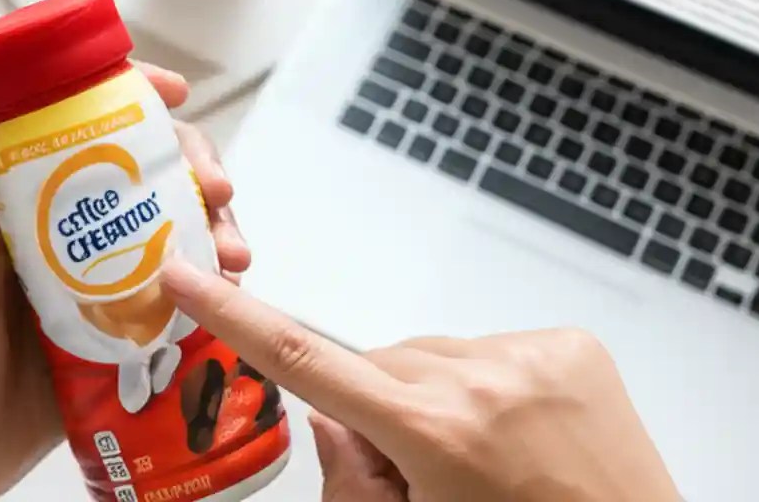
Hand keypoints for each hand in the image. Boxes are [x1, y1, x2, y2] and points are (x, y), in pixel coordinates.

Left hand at [0, 61, 247, 501]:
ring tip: (234, 252)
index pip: (75, 118)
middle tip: (219, 189)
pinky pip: (176, 286)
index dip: (128, 93)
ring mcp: (94, 272)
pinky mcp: (120, 321)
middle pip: (139, 166)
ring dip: (210, 225)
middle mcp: (60, 222)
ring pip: (167, 223)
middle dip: (191, 165)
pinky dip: (209, 279)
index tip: (174, 91)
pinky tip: (230, 286)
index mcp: (13, 193)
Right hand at [159, 264, 679, 501]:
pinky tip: (517, 435)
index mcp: (434, 434)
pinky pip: (490, 349)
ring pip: (432, 356)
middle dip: (376, 408)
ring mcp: (532, 355)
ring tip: (482, 459)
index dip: (236, 317)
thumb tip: (326, 414)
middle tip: (419, 474)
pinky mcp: (569, 345)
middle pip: (376, 366)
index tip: (189, 278)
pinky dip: (485, 384)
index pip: (306, 361)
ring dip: (433, 395)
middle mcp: (481, 380)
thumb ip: (350, 479)